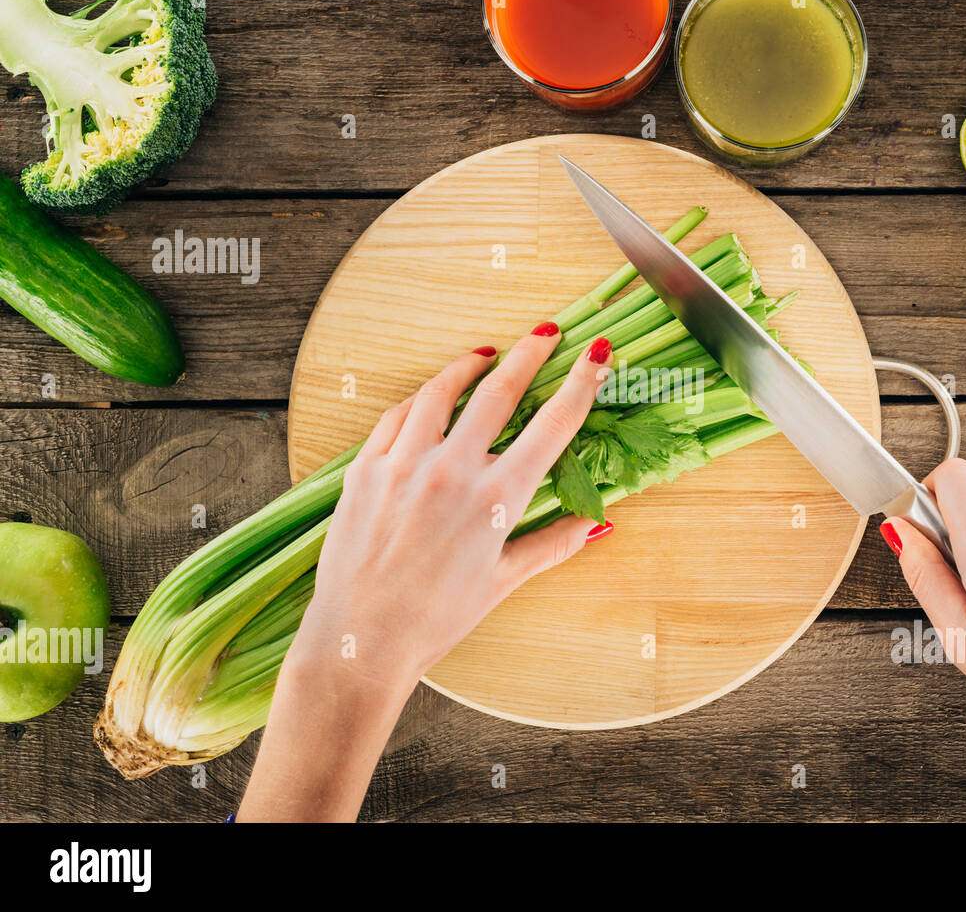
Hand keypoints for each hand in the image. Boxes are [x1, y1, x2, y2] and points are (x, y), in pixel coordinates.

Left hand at [239, 324, 613, 820]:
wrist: (360, 640)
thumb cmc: (436, 619)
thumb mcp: (503, 581)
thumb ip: (553, 544)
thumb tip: (599, 524)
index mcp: (497, 499)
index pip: (554, 425)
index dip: (582, 383)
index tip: (600, 353)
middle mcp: (452, 471)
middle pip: (500, 391)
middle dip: (530, 354)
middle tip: (547, 332)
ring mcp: (404, 465)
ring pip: (441, 393)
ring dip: (467, 366)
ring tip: (485, 354)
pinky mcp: (366, 469)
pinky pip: (398, 417)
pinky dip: (420, 399)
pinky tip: (430, 396)